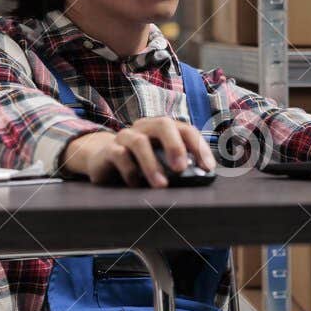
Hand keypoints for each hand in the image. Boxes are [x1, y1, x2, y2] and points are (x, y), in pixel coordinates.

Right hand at [62, 117, 215, 187]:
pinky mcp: (108, 150)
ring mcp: (125, 136)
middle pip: (163, 124)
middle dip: (175, 146)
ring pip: (139, 142)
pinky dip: (130, 171)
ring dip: (152, 165)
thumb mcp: (161, 163)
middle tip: (181, 169)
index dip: (199, 147)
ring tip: (161, 185)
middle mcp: (145, 127)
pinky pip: (119, 155)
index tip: (207, 167)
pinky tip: (136, 184)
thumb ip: (178, 166)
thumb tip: (200, 177)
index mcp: (163, 128)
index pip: (186, 129)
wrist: (102, 160)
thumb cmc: (140, 163)